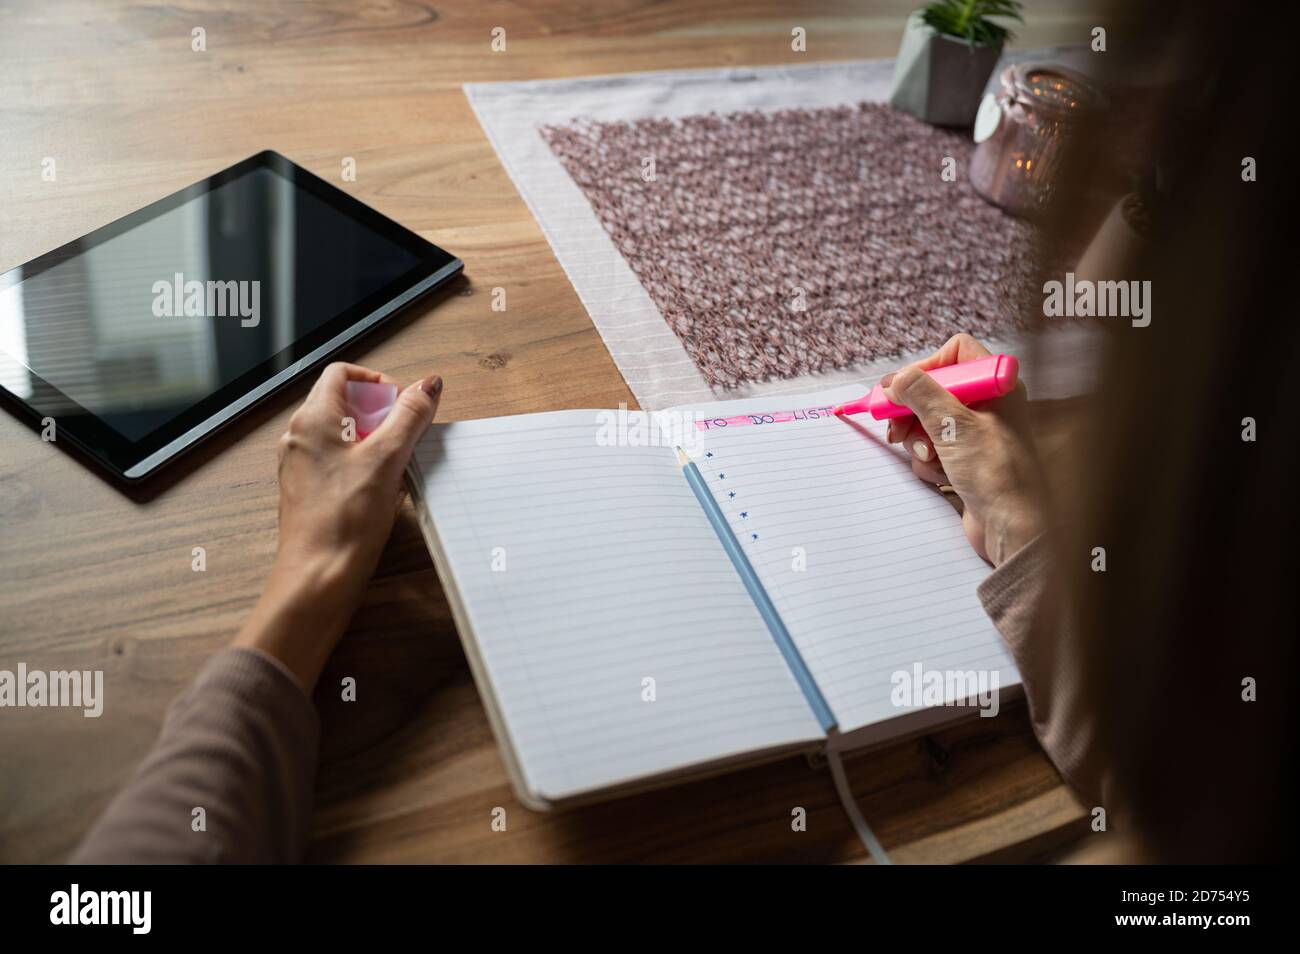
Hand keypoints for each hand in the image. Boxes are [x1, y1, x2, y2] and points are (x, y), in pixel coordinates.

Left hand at [234, 363, 442, 690]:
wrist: (317, 577)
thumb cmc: (344, 521)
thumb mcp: (387, 459)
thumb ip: (410, 417)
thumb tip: (429, 385)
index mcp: (312, 419)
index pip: (342, 374)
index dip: (378, 382)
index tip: (403, 405)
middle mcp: (300, 437)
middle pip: (346, 403)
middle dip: (383, 417)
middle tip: (405, 440)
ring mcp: (303, 465)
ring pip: (346, 435)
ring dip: (378, 444)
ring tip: (397, 469)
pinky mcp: (311, 490)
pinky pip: (342, 463)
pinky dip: (367, 467)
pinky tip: (385, 492)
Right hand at [882, 334, 1044, 565]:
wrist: (1012, 525)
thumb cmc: (995, 472)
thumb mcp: (952, 424)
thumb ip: (919, 393)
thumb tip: (894, 379)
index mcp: (996, 385)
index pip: (956, 353)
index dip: (926, 367)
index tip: (902, 389)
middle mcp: (989, 404)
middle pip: (934, 388)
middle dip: (912, 411)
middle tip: (895, 428)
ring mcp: (977, 432)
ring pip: (928, 420)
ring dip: (919, 440)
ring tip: (929, 457)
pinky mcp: (966, 458)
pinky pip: (933, 447)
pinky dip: (929, 460)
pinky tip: (940, 474)